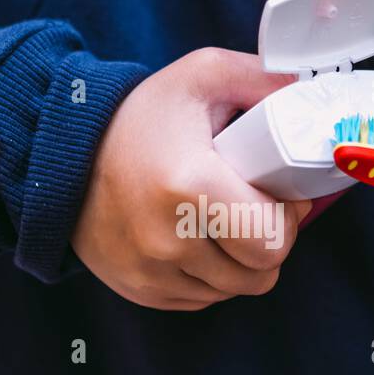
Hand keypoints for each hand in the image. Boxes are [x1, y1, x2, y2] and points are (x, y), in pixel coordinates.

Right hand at [71, 48, 310, 309]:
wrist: (62, 155)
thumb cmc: (138, 116)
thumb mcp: (201, 75)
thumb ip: (262, 78)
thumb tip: (310, 90)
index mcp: (189, 186)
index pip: (271, 240)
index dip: (287, 218)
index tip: (276, 195)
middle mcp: (167, 239)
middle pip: (259, 275)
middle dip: (268, 242)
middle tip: (255, 209)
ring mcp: (150, 272)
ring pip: (233, 291)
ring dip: (240, 262)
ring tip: (224, 222)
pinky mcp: (140, 291)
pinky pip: (202, 299)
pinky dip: (210, 276)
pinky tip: (197, 239)